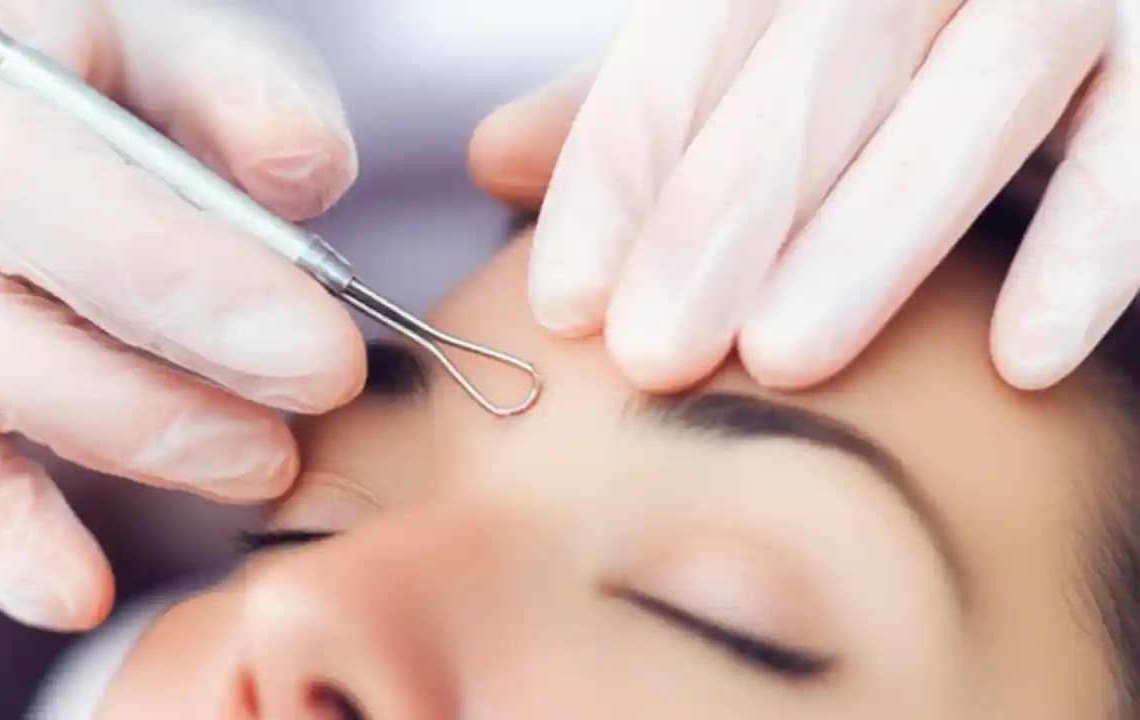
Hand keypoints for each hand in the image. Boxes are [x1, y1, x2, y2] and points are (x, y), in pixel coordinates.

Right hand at [0, 0, 363, 629]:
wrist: (26, 83)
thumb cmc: (119, 64)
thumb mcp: (183, 33)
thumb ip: (239, 90)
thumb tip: (302, 177)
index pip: (34, 185)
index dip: (181, 283)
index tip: (323, 355)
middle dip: (162, 390)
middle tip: (313, 407)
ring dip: (126, 445)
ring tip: (266, 464)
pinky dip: (3, 535)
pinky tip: (78, 590)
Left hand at [471, 0, 1136, 391]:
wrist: (1026, 4)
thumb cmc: (873, 52)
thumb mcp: (754, 56)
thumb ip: (648, 104)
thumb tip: (497, 156)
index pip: (692, 39)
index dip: (622, 170)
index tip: (570, 299)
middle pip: (818, 62)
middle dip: (725, 212)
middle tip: (655, 349)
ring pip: (977, 96)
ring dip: (873, 236)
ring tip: (782, 357)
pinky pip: (1139, 153)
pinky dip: (1088, 250)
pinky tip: (1016, 356)